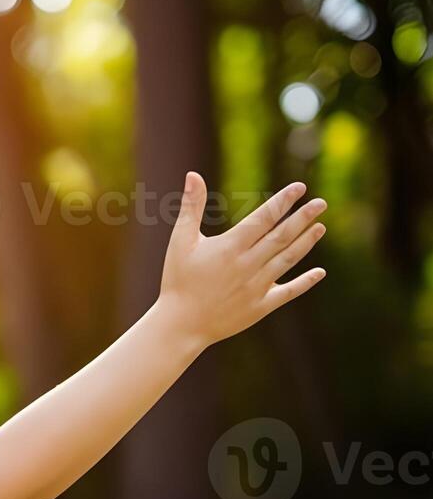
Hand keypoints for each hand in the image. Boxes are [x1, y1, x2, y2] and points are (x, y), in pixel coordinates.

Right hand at [151, 172, 329, 347]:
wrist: (180, 324)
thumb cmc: (178, 280)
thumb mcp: (180, 241)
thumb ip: (190, 207)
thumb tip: (193, 175)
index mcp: (230, 247)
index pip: (263, 218)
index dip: (283, 202)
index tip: (299, 188)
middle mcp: (248, 265)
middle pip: (282, 236)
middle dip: (303, 217)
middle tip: (321, 203)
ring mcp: (257, 286)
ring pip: (288, 259)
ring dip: (306, 242)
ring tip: (321, 227)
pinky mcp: (261, 306)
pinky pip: (288, 291)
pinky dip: (306, 282)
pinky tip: (320, 272)